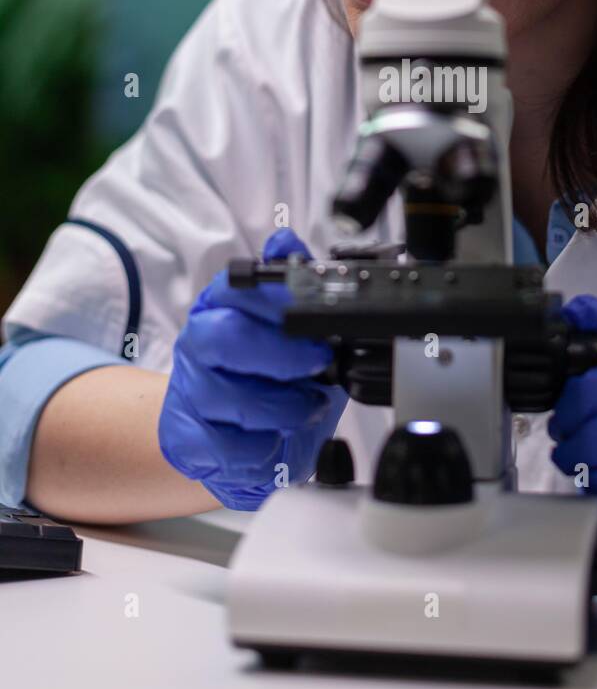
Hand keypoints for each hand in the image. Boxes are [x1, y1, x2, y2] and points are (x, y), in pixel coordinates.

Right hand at [159, 228, 345, 509]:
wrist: (232, 438)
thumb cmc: (269, 377)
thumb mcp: (291, 328)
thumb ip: (292, 282)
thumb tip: (286, 239)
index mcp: (219, 307)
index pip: (236, 287)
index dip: (276, 296)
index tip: (315, 310)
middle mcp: (197, 344)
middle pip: (225, 337)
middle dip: (282, 354)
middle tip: (319, 363)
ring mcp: (187, 393)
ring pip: (234, 398)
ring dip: (286, 408)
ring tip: (307, 408)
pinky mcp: (185, 441)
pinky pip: (231, 448)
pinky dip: (266, 449)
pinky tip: (276, 440)